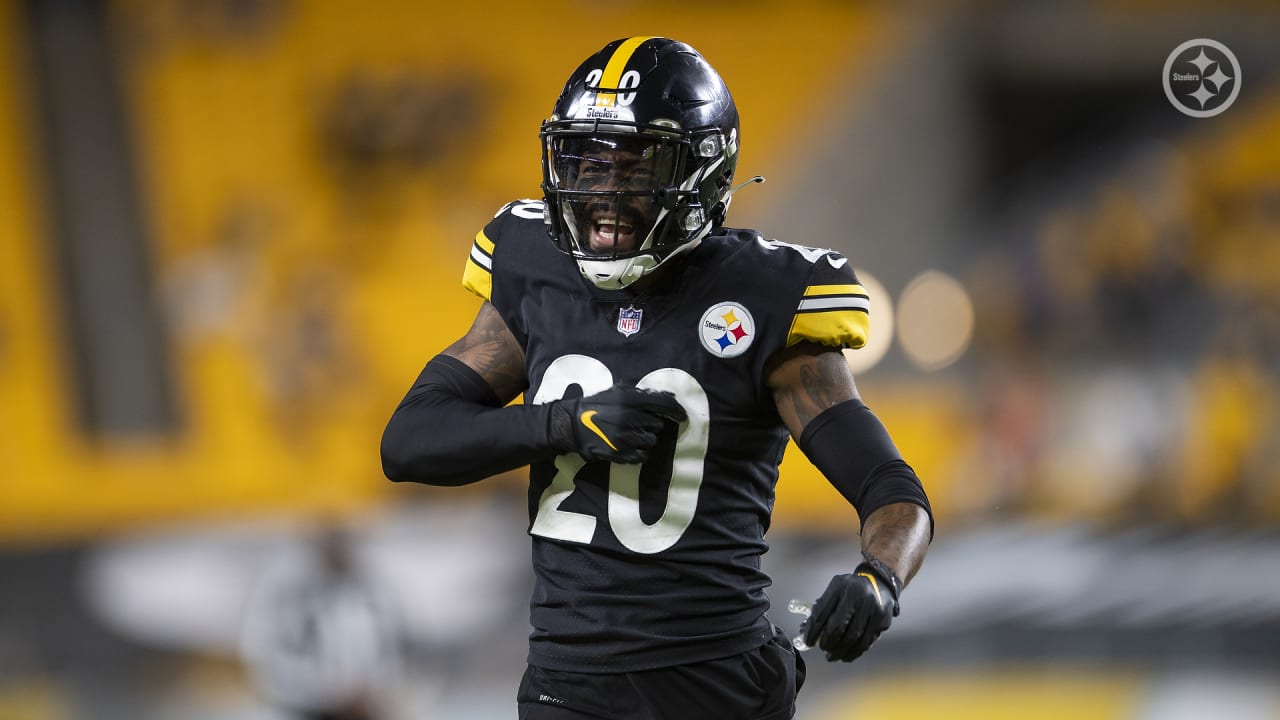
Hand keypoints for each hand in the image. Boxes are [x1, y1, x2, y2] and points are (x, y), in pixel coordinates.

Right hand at [552, 384, 686, 463]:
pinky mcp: (620, 453)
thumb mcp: (617, 391)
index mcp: (630, 399)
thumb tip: (668, 397)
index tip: (682, 416)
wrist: (572, 424)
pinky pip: (643, 456)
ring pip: (652, 441)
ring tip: (631, 435)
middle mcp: (630, 418)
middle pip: (658, 425)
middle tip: (638, 424)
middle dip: (651, 425)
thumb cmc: (597, 405)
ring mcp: (626, 437)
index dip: (676, 410)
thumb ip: (641, 394)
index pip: (663, 404)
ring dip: (645, 439)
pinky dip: (639, 452)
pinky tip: (629, 446)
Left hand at [802, 559, 900, 661]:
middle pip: (838, 627)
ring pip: (853, 638)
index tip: (807, 641)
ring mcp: (872, 608)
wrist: (879, 581)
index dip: (812, 631)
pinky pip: (866, 642)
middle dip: (827, 642)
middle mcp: (857, 596)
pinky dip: (854, 653)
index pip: (821, 613)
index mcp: (840, 586)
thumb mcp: (834, 590)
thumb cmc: (850, 589)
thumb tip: (807, 631)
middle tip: (822, 648)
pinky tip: (846, 656)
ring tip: (832, 656)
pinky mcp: (882, 620)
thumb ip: (821, 608)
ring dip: (840, 651)